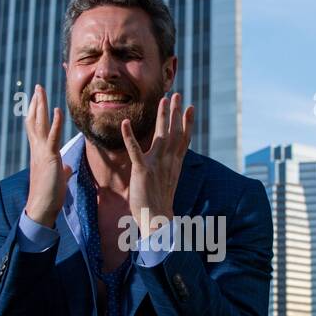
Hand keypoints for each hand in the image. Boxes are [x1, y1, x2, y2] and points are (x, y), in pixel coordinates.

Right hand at [23, 85, 71, 227]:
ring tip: (41, 90)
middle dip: (36, 103)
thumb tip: (66, 167)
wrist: (42, 207)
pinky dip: (55, 123)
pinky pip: (52, 137)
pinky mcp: (49, 158)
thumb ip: (61, 168)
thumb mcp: (58, 177)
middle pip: (34, 120)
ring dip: (41, 106)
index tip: (38, 99)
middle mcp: (37, 149)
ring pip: (39, 124)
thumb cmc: (49, 194)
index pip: (36, 127)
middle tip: (37, 87)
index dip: (37, 112)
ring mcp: (41, 152)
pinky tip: (57, 110)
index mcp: (39, 152)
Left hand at [121, 92, 192, 234]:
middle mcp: (168, 162)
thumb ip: (168, 169)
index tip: (190, 107)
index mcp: (175, 165)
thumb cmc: (159, 205)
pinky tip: (125, 122)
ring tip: (162, 101)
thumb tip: (170, 163)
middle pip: (174, 132)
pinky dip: (129, 136)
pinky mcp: (142, 170)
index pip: (183, 139)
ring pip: (160, 136)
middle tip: (176, 95)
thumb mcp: (166, 183)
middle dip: (175, 113)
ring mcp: (156, 164)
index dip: (187, 122)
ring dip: (161, 117)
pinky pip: (134, 149)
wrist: (157, 221)